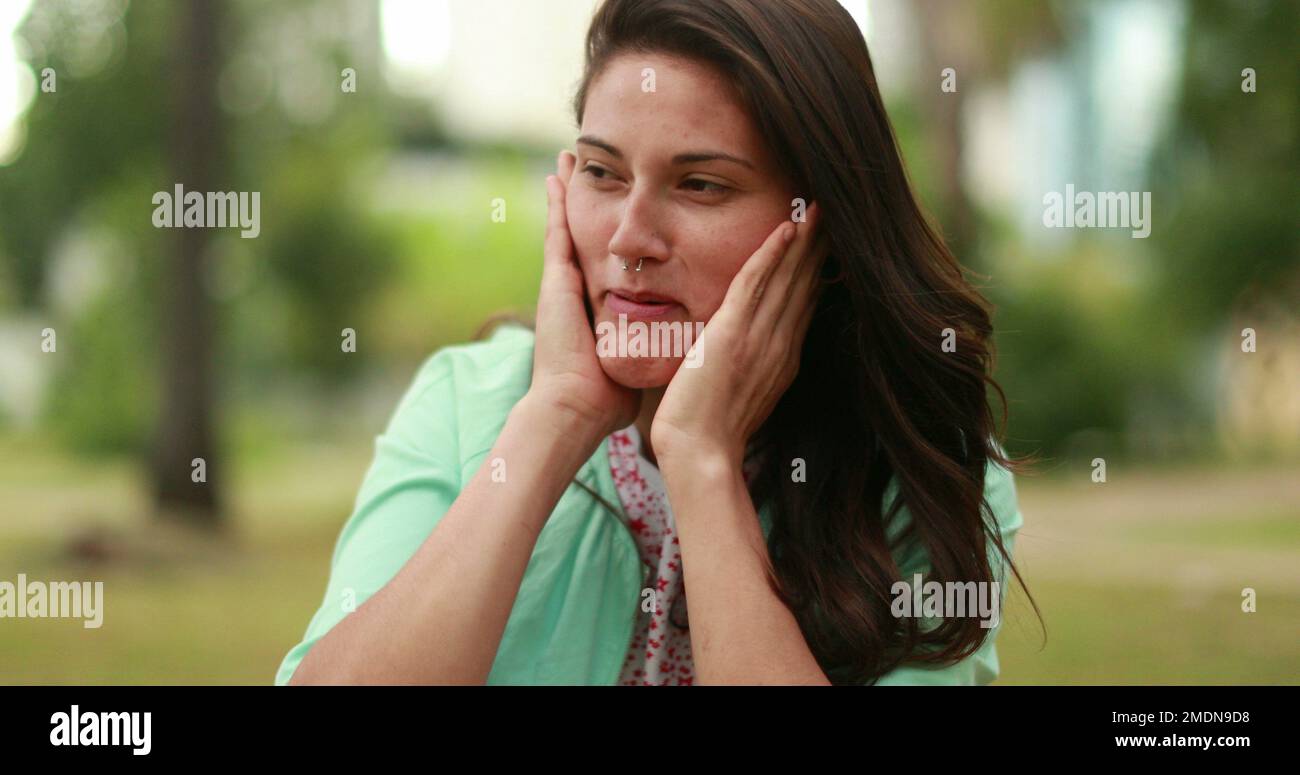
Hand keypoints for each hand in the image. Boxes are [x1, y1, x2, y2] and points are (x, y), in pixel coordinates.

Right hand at [529, 150, 640, 440]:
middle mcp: (580, 290)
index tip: (626, 206)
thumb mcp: (641, 360)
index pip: (611, 261)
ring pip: (569, 224)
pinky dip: (557, 203)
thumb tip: (683, 349)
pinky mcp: (555, 281)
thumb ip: (657, 349)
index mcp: (600, 307)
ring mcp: (563, 283)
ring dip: (570, 191)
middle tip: (588, 164)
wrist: (580, 406)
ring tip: (569, 156)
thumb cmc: (611, 396)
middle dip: (591, 201)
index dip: (616, 234)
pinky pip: (557, 231)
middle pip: (587, 234)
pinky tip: (557, 175)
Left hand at [650, 202, 828, 467]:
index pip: (805, 304)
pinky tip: (787, 228)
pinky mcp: (733, 333)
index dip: (817, 271)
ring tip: (819, 209)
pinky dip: (772, 253)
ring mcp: (760, 338)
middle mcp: (779, 344)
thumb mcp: (740, 392)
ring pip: (788, 278)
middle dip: (820, 248)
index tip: (827, 244)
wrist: (698, 452)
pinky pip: (756, 283)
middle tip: (833, 214)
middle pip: (806, 285)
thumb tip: (745, 351)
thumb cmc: (708, 430)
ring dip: (805, 241)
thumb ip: (749, 366)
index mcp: (782, 358)